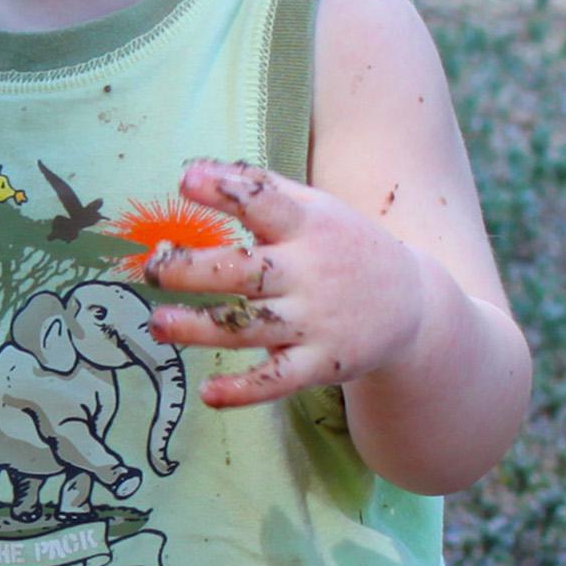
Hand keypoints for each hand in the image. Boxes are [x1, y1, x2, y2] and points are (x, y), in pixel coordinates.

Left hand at [142, 160, 428, 410]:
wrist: (413, 305)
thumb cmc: (342, 247)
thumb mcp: (312, 209)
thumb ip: (256, 189)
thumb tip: (191, 172)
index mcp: (308, 225)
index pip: (264, 202)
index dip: (225, 191)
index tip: (185, 181)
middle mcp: (309, 271)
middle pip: (244, 270)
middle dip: (192, 270)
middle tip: (152, 268)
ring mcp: (315, 320)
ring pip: (249, 326)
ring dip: (199, 328)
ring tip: (158, 323)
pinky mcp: (321, 363)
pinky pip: (277, 380)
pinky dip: (243, 391)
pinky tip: (207, 393)